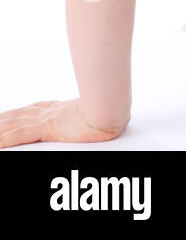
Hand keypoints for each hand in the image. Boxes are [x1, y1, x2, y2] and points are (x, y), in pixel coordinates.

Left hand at [0, 99, 126, 147]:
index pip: (33, 110)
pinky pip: (20, 135)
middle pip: (19, 115)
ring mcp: (47, 119)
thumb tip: (93, 121)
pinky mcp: (47, 128)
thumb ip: (87, 115)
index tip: (8, 114)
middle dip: (3, 118)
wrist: (112, 113)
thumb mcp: (95, 114)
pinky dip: (6, 138)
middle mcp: (51, 112)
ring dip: (0, 127)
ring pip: (14, 124)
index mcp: (61, 109)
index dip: (18, 112)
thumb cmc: (110, 113)